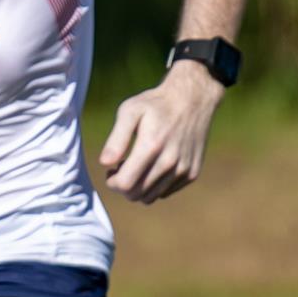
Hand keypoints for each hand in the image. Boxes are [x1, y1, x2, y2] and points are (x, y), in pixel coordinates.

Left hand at [98, 60, 225, 203]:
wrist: (192, 99)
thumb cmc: (156, 104)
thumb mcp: (130, 111)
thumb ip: (116, 139)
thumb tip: (105, 163)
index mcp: (151, 146)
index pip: (125, 184)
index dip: (112, 182)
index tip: (111, 170)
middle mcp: (170, 162)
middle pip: (137, 194)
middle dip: (123, 186)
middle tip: (122, 168)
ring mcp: (183, 170)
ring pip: (151, 197)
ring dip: (139, 187)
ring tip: (137, 166)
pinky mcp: (192, 173)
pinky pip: (165, 192)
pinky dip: (155, 185)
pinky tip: (153, 166)